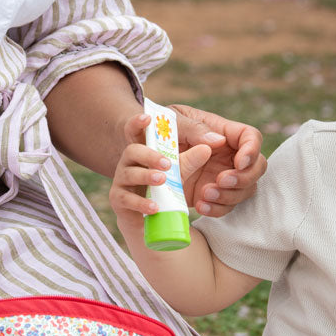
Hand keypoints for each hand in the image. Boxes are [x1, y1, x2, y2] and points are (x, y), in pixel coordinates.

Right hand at [110, 113, 215, 232]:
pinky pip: (126, 200)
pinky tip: (155, 207)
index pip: (135, 130)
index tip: (147, 117)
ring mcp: (122, 180)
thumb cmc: (165, 187)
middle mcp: (130, 162)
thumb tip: (216, 141)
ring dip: (145, 176)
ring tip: (162, 180)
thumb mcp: (181, 169)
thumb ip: (193, 156)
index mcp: (144, 149)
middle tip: (167, 163)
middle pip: (132, 151)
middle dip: (149, 155)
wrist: (153, 218)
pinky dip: (140, 203)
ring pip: (128, 174)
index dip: (138, 122)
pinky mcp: (120, 201)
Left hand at [171, 104, 265, 216]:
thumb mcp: (174, 121)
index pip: (251, 137)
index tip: (238, 163)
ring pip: (245, 190)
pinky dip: (217, 209)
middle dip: (244, 177)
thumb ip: (194, 128)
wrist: (144, 150)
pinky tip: (200, 206)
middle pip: (257, 167)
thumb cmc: (161, 128)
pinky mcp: (212, 194)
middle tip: (220, 181)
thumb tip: (217, 140)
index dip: (252, 150)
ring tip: (204, 194)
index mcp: (224, 132)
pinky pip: (226, 205)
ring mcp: (222, 175)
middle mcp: (229, 155)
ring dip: (229, 196)